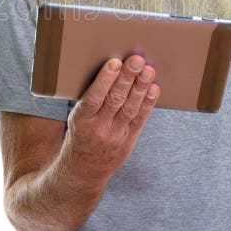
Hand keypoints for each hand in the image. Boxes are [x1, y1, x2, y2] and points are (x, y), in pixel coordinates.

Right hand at [61, 55, 159, 186]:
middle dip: (127, 78)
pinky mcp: (128, 142)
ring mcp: (115, 137)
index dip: (105, 79)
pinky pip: (140, 120)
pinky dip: (148, 103)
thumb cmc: (80, 134)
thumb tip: (111, 70)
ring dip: (141, 88)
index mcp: (81, 119)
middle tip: (137, 60)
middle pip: (115, 100)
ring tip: (148, 70)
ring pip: (130, 109)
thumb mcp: (76, 117)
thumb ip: (91, 98)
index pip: (94, 97)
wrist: (83, 170)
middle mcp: (98, 128)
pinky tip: (154, 88)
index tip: (115, 62)